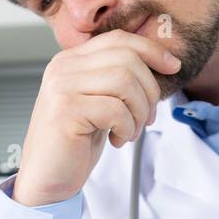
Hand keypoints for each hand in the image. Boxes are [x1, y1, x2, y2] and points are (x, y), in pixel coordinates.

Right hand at [12, 31, 181, 205]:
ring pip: (124, 82)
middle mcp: (63, 67)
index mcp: (71, 61)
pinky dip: (126, 128)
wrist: (46, 179)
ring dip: (139, 112)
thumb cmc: (75, 144)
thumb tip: (161, 64)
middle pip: (127, 59)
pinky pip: (115, 109)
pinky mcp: (66, 110)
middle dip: (149, 90)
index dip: (151, 50)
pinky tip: (117, 140)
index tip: (172, 67)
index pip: (118, 39)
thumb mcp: (99, 104)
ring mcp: (62, 87)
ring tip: (130, 132)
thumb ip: (117, 80)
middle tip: (147, 118)